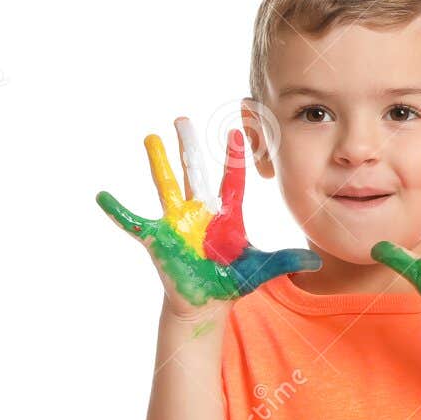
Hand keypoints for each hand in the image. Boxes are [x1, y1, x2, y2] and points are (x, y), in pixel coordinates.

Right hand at [97, 118, 320, 310]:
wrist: (206, 301)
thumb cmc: (232, 281)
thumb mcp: (261, 269)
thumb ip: (286, 262)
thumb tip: (317, 263)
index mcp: (226, 215)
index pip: (232, 180)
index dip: (235, 157)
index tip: (238, 130)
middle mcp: (200, 212)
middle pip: (194, 172)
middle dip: (189, 146)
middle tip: (183, 118)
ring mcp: (176, 222)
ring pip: (165, 185)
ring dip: (157, 162)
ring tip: (150, 137)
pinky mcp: (157, 238)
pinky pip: (132, 221)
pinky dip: (117, 211)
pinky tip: (102, 196)